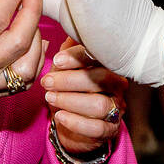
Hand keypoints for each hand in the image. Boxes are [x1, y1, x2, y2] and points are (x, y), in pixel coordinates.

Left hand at [41, 38, 126, 154]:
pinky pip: (96, 128)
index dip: (79, 56)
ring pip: (99, 104)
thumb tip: (66, 32)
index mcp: (109, 66)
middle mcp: (117, 86)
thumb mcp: (67, 70)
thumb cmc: (71, 91)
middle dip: (70, 79)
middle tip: (47, 81)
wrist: (74, 126)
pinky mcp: (109, 131)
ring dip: (70, 100)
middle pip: (102, 79)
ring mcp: (115, 109)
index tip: (57, 59)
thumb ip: (68, 54)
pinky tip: (60, 116)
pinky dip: (76, 122)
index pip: (101, 57)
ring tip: (50, 97)